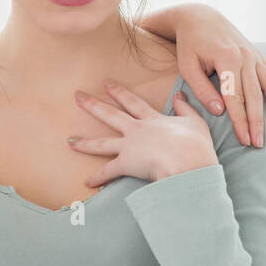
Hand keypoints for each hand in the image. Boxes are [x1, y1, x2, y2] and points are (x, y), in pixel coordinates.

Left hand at [69, 81, 217, 186]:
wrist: (190, 162)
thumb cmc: (196, 145)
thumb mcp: (196, 122)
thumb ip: (186, 108)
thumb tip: (179, 94)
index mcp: (153, 119)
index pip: (133, 103)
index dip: (119, 92)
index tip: (107, 84)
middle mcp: (137, 130)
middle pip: (111, 115)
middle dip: (93, 105)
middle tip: (77, 96)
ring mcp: (130, 146)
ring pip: (102, 143)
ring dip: (84, 142)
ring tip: (69, 141)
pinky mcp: (127, 164)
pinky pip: (109, 172)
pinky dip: (98, 178)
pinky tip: (86, 182)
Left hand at [169, 3, 265, 147]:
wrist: (202, 18)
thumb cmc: (190, 44)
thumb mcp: (187, 66)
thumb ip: (201, 89)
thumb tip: (219, 111)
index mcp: (226, 58)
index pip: (235, 96)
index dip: (240, 120)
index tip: (244, 140)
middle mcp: (246, 57)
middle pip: (255, 95)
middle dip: (258, 121)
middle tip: (258, 144)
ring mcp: (256, 56)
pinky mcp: (260, 57)